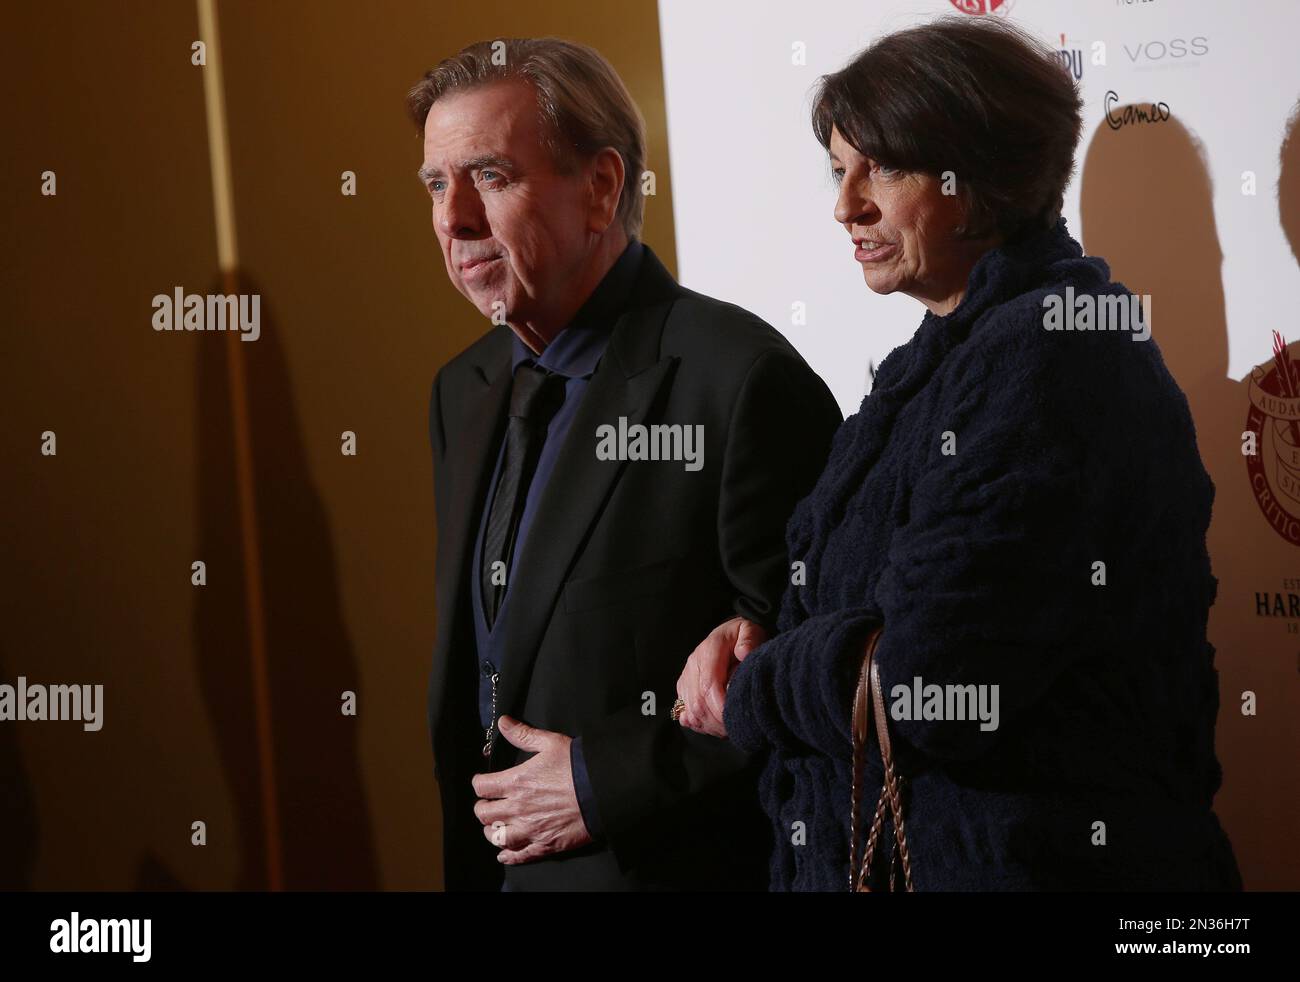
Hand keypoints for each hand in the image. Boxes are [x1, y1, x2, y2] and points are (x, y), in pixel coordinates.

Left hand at [471, 716, 592, 864]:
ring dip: (491, 831)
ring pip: (496, 837)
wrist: (603, 789)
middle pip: (484, 814)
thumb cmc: (577, 765)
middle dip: (482, 807)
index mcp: (516, 782)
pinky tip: (505, 854)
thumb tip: (503, 722)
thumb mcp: (550, 743)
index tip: (483, 782)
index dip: (479, 783)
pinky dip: (508, 856)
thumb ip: (523, 735)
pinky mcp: (544, 844)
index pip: (481, 786)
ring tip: (495, 827)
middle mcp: (518, 808)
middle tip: (488, 804)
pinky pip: (519, 855)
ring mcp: (530, 829)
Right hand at [675, 615, 769, 738]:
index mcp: (709, 651)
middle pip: (698, 702)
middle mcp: (693, 664)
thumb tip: (744, 653)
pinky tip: (712, 726)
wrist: (729, 633)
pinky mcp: (684, 685)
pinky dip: (697, 722)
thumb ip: (748, 640)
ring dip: (709, 724)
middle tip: (735, 728)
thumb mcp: (750, 630)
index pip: (709, 686)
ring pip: (690, 709)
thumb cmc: (742, 634)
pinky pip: (684, 709)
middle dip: (716, 721)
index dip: (721, 707)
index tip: (736, 718)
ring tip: (727, 729)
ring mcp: (686, 676)